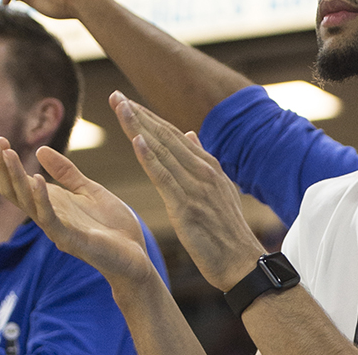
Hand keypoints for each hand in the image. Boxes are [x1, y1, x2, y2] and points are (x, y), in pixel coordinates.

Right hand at [0, 137, 153, 284]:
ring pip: (28, 203)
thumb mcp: (89, 190)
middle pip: (18, 192)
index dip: (7, 166)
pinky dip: (42, 199)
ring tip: (9, 155)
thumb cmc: (112, 226)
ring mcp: (58, 229)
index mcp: (53, 204)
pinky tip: (38, 179)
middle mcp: (49, 217)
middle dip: (6, 168)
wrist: (135, 255)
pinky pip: (51, 218)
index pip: (21, 184)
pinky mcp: (71, 240)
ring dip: (17, 178)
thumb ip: (66, 173)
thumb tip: (40, 150)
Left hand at [109, 91, 264, 290]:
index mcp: (208, 167)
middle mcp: (202, 171)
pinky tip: (136, 140)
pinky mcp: (187, 206)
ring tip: (119, 107)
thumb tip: (190, 134)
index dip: (150, 118)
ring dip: (139, 127)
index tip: (128, 103)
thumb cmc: (228, 232)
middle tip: (115, 96)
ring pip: (162, 151)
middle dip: (139, 115)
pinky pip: (164, 177)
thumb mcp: (219, 190)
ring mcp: (195, 187)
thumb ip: (202, 161)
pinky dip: (150, 157)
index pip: (174, 136)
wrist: (242, 262)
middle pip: (165, 137)